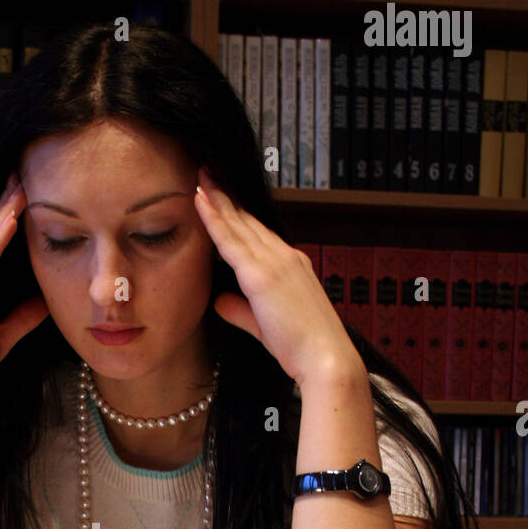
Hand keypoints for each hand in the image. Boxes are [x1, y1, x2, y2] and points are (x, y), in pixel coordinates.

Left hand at [194, 166, 362, 387]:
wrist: (326, 359)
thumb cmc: (303, 349)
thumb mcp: (266, 328)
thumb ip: (242, 312)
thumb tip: (221, 302)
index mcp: (291, 266)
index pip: (258, 233)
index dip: (237, 213)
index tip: (221, 195)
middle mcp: (285, 257)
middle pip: (247, 220)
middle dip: (226, 195)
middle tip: (208, 169)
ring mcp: (274, 263)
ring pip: (238, 223)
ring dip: (217, 197)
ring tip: (201, 173)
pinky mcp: (261, 276)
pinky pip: (230, 240)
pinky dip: (214, 218)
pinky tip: (201, 199)